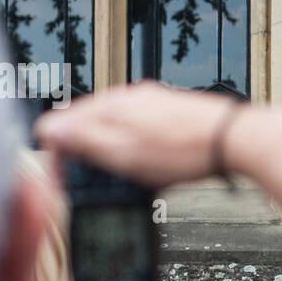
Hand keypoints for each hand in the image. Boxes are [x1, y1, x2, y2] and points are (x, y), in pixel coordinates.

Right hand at [34, 81, 257, 187]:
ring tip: (123, 177)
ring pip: (115, 128)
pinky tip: (150, 166)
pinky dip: (137, 150)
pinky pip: (141, 131)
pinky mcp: (172, 114)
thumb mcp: (123, 152)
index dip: (58, 154)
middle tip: (94, 182)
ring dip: (112, 153)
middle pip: (88, 126)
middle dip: (85, 154)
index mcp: (109, 105)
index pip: (61, 122)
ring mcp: (151, 104)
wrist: (233, 139)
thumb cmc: (184, 149)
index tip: (66, 179)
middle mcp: (128, 98)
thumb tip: (48, 130)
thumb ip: (83, 139)